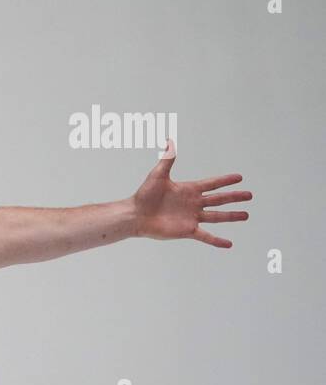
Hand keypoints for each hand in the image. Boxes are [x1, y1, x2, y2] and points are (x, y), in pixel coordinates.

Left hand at [131, 139, 251, 247]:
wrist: (135, 215)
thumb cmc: (144, 195)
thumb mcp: (158, 174)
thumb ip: (167, 158)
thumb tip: (169, 140)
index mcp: (189, 190)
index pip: (212, 184)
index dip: (225, 181)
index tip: (239, 177)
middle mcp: (193, 204)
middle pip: (219, 199)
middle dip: (234, 197)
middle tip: (249, 195)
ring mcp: (191, 217)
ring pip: (217, 217)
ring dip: (232, 216)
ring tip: (246, 215)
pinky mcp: (187, 230)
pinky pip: (206, 236)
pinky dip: (217, 241)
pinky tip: (229, 244)